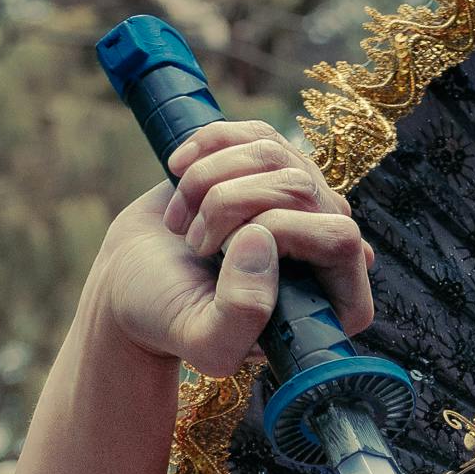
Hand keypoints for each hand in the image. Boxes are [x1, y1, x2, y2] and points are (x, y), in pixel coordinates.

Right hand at [89, 119, 376, 376]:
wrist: (134, 282)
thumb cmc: (172, 318)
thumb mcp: (205, 341)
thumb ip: (243, 313)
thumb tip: (263, 237)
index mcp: (338, 303)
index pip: (340, 237)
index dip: (277, 230)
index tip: (223, 254)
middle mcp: (334, 249)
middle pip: (301, 187)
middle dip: (229, 205)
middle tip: (196, 244)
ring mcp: (306, 204)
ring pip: (273, 154)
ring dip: (208, 180)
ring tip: (184, 223)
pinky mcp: (273, 169)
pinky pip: (254, 132)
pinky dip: (205, 148)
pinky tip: (180, 176)